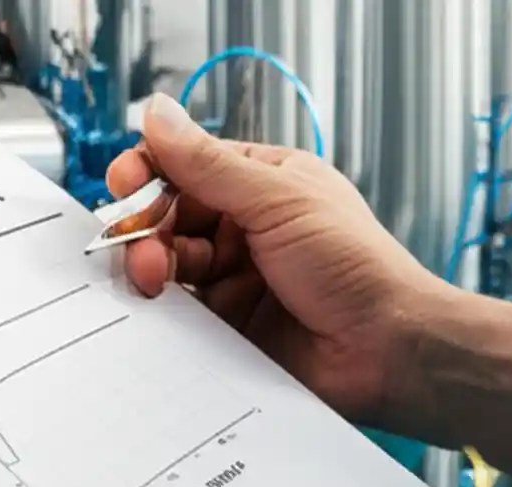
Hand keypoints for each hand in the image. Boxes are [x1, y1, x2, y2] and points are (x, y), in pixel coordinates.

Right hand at [109, 94, 455, 427]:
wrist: (387, 350)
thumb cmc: (355, 267)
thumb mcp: (278, 201)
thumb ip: (209, 164)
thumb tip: (158, 112)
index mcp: (262, 183)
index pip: (187, 164)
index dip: (150, 171)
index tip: (125, 184)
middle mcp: (245, 227)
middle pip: (168, 216)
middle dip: (146, 227)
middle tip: (139, 244)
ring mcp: (234, 277)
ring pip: (166, 263)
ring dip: (150, 265)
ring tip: (152, 279)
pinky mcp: (226, 325)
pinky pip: (177, 310)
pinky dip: (161, 307)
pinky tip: (159, 307)